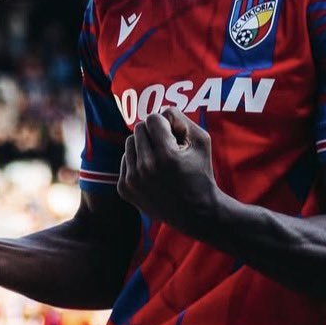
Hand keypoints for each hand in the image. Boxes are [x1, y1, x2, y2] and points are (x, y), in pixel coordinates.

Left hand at [117, 109, 220, 234]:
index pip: (152, 118)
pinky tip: (152, 174)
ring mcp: (132, 181)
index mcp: (165, 155)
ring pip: (129, 143)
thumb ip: (181, 118)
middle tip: (168, 148)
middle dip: (153, 133)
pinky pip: (125, 160)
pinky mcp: (124, 189)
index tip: (175, 136)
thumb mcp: (201, 140)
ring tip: (160, 161)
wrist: (196, 212)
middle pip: (138, 129)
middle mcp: (145, 168)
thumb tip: (161, 111)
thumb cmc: (201, 172)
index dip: (165, 123)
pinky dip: (137, 163)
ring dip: (144, 147)